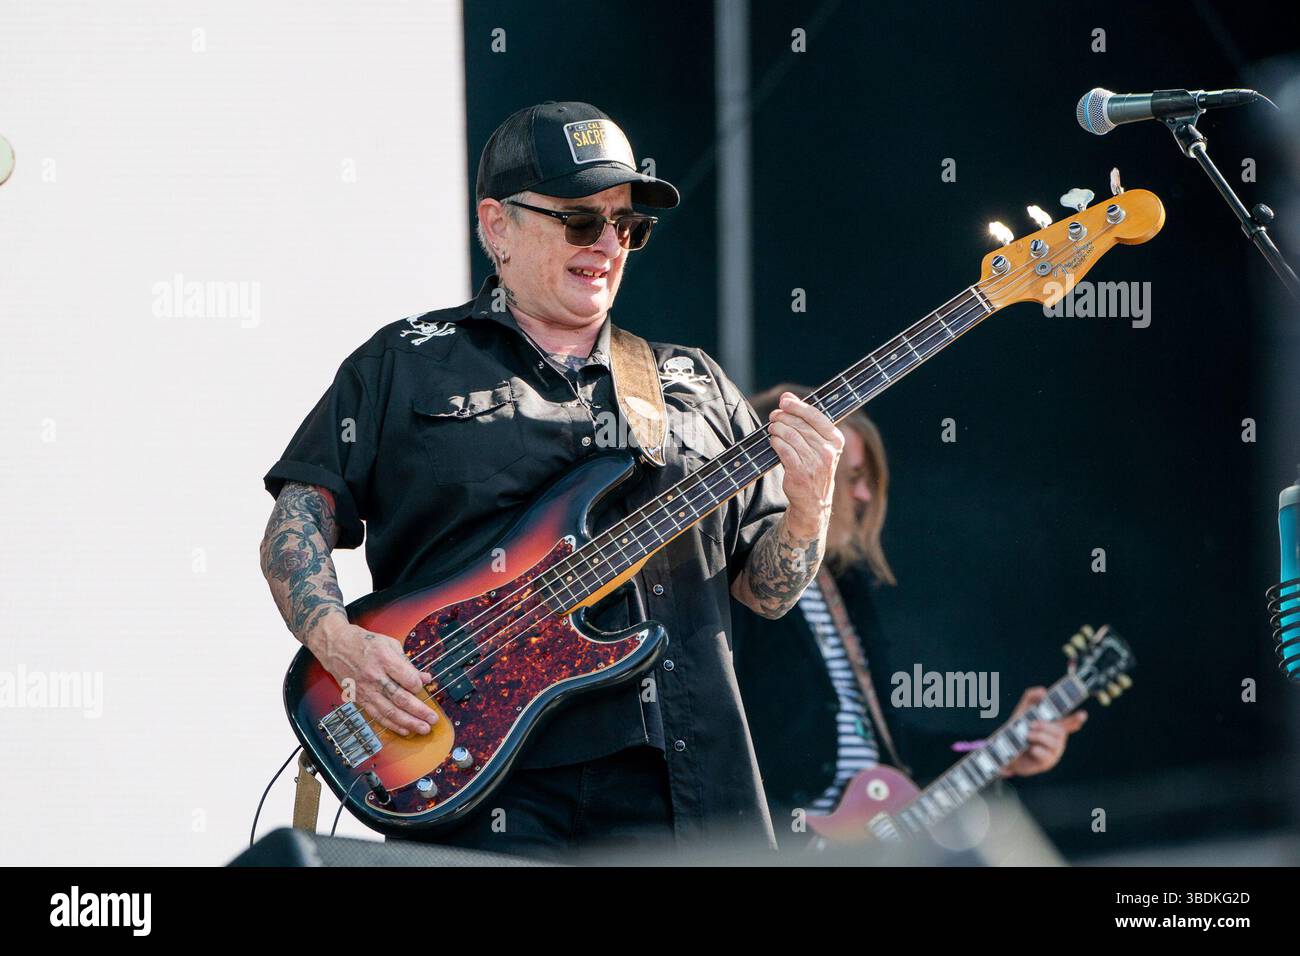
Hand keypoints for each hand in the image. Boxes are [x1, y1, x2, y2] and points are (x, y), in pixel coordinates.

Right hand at [313, 619, 440, 736]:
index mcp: (384, 658)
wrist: (334, 646)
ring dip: (408, 722)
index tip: (424, 688)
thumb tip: (426, 678)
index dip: (418, 686)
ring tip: (423, 728)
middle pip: (400, 698)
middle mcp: (374, 676)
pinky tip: (405, 730)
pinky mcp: (359, 699)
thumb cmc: (364, 643)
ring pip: (389, 711)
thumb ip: (408, 663)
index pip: (406, 678)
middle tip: (433, 719)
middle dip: (419, 711)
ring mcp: (365, 689)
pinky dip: (392, 724)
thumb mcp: (389, 644)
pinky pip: (377, 715)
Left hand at [767, 393, 843, 536]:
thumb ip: (804, 419)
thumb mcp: (818, 443)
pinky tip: (773, 441)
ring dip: (777, 429)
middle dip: (783, 417)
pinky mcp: (800, 472)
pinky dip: (775, 442)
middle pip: (800, 425)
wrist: (814, 500)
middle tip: (774, 416)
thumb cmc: (814, 465)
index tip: (784, 400)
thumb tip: (786, 396)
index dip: (798, 406)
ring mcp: (815, 462)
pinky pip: (784, 450)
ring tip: (772, 428)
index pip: (816, 416)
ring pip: (790, 435)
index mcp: (836, 440)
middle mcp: (828, 451)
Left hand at [1000, 686, 1086, 776]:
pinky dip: (1035, 749)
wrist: (1004, 750)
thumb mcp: (1022, 711)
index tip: (1082, 714)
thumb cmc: (1017, 730)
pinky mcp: (1046, 763)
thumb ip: (1031, 697)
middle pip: (1060, 731)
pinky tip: (1029, 748)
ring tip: (1027, 736)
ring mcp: (1053, 752)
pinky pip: (1045, 754)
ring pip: (1054, 742)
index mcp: (1054, 726)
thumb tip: (1043, 691)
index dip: (1076, 719)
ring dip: (1038, 736)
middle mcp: (1057, 739)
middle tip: (1031, 725)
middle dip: (1045, 726)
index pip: (1069, 722)